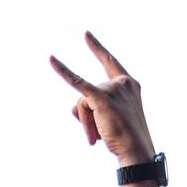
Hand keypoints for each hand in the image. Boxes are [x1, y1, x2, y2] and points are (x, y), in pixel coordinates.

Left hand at [50, 32, 154, 164]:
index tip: (85, 35)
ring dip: (86, 124)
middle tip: (97, 138)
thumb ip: (91, 109)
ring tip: (95, 139)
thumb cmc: (125, 139)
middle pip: (89, 94)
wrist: (135, 151)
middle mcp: (122, 83)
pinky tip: (51, 60)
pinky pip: (77, 83)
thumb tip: (72, 108)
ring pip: (83, 103)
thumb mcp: (110, 119)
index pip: (110, 63)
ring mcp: (113, 88)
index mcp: (129, 85)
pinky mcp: (101, 97)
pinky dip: (63, 72)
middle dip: (88, 118)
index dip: (97, 49)